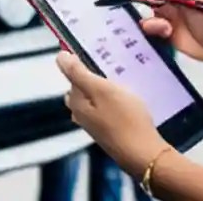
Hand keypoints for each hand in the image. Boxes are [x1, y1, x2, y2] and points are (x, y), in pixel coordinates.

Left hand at [56, 52, 170, 176]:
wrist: (143, 153)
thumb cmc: (126, 120)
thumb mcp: (102, 89)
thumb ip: (79, 73)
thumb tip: (60, 57)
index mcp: (76, 102)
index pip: (72, 73)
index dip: (84, 60)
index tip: (100, 50)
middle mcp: (81, 114)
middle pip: (83, 85)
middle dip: (95, 73)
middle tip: (115, 63)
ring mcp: (94, 124)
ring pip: (96, 97)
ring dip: (106, 86)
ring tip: (124, 78)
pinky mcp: (108, 129)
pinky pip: (106, 107)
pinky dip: (113, 99)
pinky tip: (127, 98)